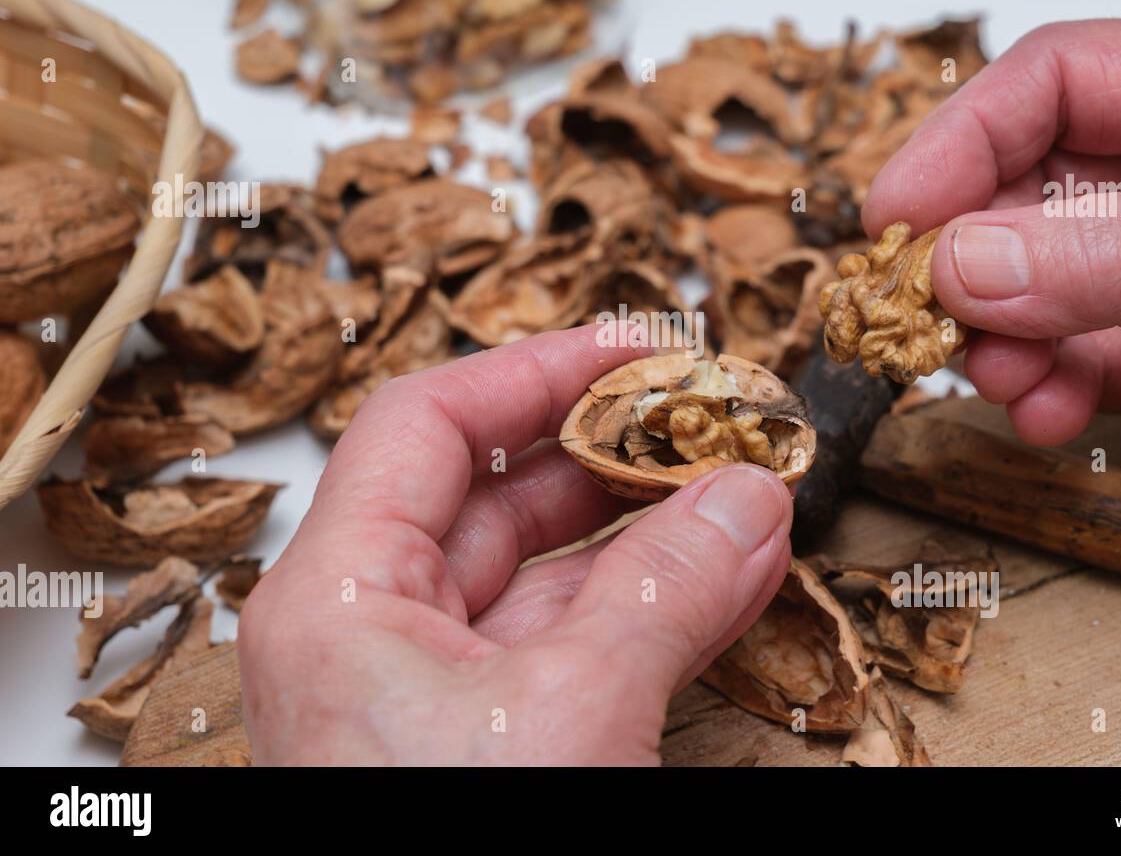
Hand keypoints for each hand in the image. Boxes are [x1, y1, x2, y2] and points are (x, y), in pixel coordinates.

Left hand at [236, 325, 791, 764]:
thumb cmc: (449, 850)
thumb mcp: (567, 718)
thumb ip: (665, 594)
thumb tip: (749, 498)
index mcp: (339, 601)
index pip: (427, 427)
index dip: (532, 370)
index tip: (632, 347)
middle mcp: (376, 637)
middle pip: (498, 495)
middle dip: (612, 451)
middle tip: (709, 417)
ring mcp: (440, 697)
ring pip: (552, 576)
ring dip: (652, 530)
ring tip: (743, 489)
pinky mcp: (499, 749)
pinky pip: (583, 648)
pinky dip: (658, 607)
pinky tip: (731, 573)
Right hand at [867, 19, 1120, 504]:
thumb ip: (1120, 259)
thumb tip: (965, 263)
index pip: (1062, 81)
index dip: (966, 137)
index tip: (899, 211)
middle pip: (1027, 185)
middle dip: (969, 250)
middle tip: (920, 306)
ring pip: (1032, 283)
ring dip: (995, 331)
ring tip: (995, 371)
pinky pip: (1067, 361)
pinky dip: (1038, 389)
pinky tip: (1044, 411)